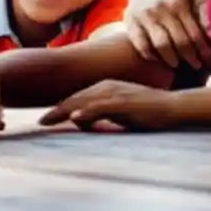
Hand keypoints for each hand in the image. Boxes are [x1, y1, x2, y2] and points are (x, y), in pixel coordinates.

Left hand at [39, 79, 177, 131]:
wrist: (171, 107)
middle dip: (56, 111)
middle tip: (39, 123)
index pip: (77, 98)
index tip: (45, 120)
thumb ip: (100, 114)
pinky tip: (75, 117)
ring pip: (83, 102)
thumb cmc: (147, 111)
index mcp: (105, 88)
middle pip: (75, 99)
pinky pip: (101, 107)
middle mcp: (107, 87)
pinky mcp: (123, 103)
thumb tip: (81, 121)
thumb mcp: (118, 112)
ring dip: (64, 111)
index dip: (60, 109)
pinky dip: (87, 111)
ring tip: (47, 121)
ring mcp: (115, 94)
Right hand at [125, 0, 210, 70]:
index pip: (195, 34)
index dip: (204, 50)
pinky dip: (149, 55)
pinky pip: (140, 44)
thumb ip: (206, 13)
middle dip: (191, 57)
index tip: (209, 61)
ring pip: (161, 44)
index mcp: (180, 3)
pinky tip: (156, 59)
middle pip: (180, 41)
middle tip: (197, 65)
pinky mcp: (131, 22)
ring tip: (177, 64)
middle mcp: (162, 9)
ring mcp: (145, 16)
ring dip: (171, 58)